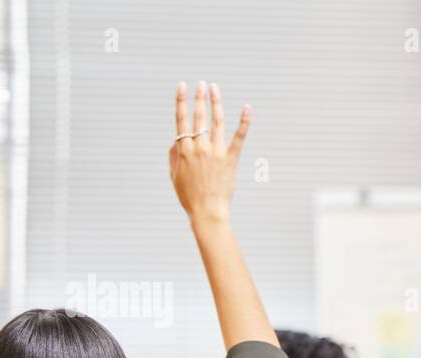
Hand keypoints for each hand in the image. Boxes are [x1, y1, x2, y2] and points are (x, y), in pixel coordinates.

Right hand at [170, 81, 250, 224]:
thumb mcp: (174, 175)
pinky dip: (244, 121)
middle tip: (201, 84)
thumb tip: (176, 139)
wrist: (207, 211)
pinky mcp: (231, 159)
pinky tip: (247, 108)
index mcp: (183, 149)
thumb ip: (173, 155)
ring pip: (216, 121)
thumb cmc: (189, 196)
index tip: (182, 86)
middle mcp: (199, 147)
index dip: (181, 101)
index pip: (181, 119)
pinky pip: (239, 137)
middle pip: (199, 116)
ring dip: (216, 102)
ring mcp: (216, 152)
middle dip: (199, 97)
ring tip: (215, 89)